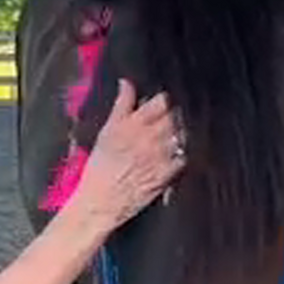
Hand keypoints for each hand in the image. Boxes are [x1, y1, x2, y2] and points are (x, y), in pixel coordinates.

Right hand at [72, 79, 185, 230]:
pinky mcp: (167, 173)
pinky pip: (183, 156)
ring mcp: (160, 155)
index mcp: (133, 123)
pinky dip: (181, 154)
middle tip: (167, 121)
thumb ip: (121, 104)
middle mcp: (149, 136)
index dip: (163, 102)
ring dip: (179, 133)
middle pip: (174, 116)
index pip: (161, 101)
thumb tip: (126, 82)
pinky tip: (174, 155)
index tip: (161, 105)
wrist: (101, 201)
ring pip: (180, 134)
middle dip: (173, 116)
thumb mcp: (106, 131)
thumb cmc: (100, 167)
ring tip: (170, 138)